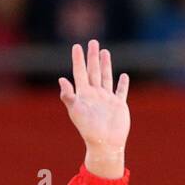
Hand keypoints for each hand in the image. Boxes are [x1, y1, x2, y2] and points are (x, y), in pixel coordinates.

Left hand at [59, 39, 128, 178]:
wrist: (104, 143)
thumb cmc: (88, 128)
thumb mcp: (75, 110)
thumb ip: (68, 95)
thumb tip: (61, 79)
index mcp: (84, 94)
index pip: (80, 72)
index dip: (78, 59)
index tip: (77, 46)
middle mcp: (95, 94)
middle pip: (93, 71)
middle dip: (93, 57)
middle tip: (93, 42)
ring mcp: (107, 99)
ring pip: (106, 77)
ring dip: (106, 65)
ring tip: (105, 52)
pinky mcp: (118, 105)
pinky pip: (120, 91)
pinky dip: (122, 84)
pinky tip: (123, 76)